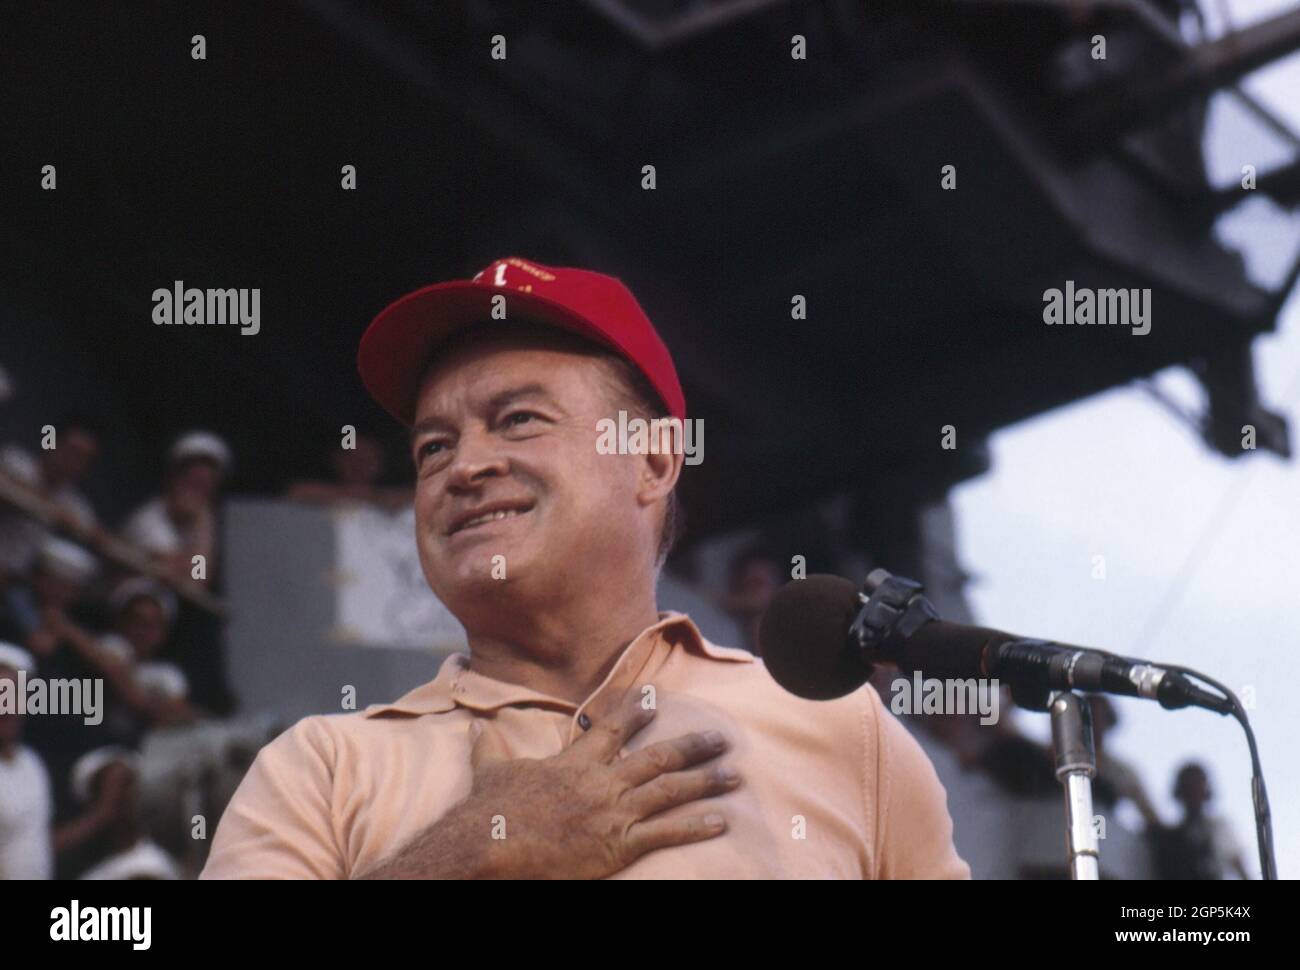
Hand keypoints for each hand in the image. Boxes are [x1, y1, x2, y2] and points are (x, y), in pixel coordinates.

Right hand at [361, 695, 738, 878]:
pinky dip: (695, 827)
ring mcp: (613, 813)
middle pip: (658, 757)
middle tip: (722, 737)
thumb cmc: (491, 812)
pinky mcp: (617, 845)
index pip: (614, 728)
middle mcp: (602, 782)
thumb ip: (490, 749)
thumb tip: (475, 730)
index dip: (638, 711)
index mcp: (576, 762)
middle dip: (693, 745)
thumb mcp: (490, 772)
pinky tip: (720, 821)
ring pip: (670, 791)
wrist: (492, 845)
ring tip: (734, 775)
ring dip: (705, 782)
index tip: (657, 697)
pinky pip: (664, 833)